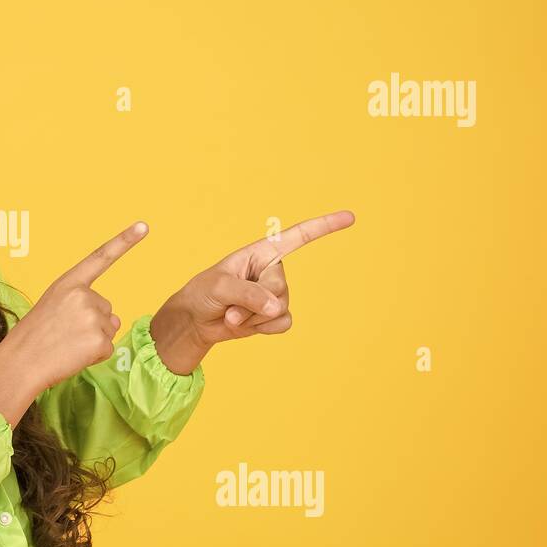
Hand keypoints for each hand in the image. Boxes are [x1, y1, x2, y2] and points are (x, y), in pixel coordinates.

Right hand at [1, 221, 149, 391]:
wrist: (19, 364)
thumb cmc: (32, 338)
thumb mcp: (52, 307)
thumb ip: (82, 305)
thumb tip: (115, 320)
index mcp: (68, 283)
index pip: (100, 258)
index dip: (124, 241)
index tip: (144, 226)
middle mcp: (83, 295)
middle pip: (105, 308)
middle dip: (91, 323)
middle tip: (63, 335)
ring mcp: (93, 317)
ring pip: (108, 329)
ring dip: (93, 340)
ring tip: (66, 346)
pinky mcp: (100, 341)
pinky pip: (108, 349)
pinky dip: (95, 356)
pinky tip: (74, 356)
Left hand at [149, 211, 355, 373]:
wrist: (196, 320)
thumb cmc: (204, 292)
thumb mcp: (220, 286)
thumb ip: (247, 294)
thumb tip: (275, 308)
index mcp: (262, 252)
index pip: (297, 237)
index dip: (324, 227)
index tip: (350, 217)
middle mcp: (272, 271)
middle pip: (280, 288)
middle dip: (253, 301)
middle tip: (229, 303)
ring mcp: (275, 294)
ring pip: (279, 308)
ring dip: (251, 317)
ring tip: (232, 312)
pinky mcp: (274, 316)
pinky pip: (282, 324)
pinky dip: (261, 329)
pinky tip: (245, 324)